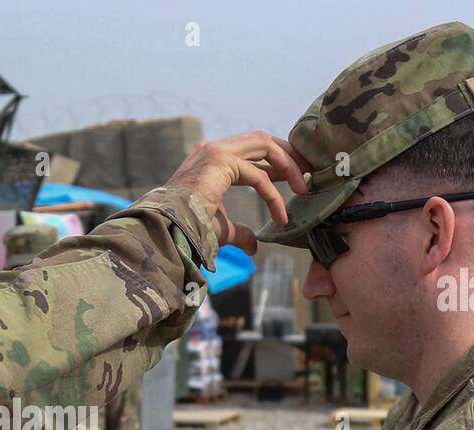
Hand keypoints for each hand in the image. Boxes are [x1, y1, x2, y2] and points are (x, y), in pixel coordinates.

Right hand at [165, 131, 310, 252]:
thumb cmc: (186, 230)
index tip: (295, 177)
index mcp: (211, 158)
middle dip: (289, 155)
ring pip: (265, 146)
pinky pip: (258, 175)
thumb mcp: (220, 228)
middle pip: (263, 140)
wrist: (165, 229)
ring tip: (303, 188)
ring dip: (288, 165)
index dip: (277, 162)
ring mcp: (216, 150)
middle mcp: (213, 148)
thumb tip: (254, 245)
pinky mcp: (220, 160)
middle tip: (308, 174)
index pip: (252, 149)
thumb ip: (239, 232)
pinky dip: (273, 195)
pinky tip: (280, 216)